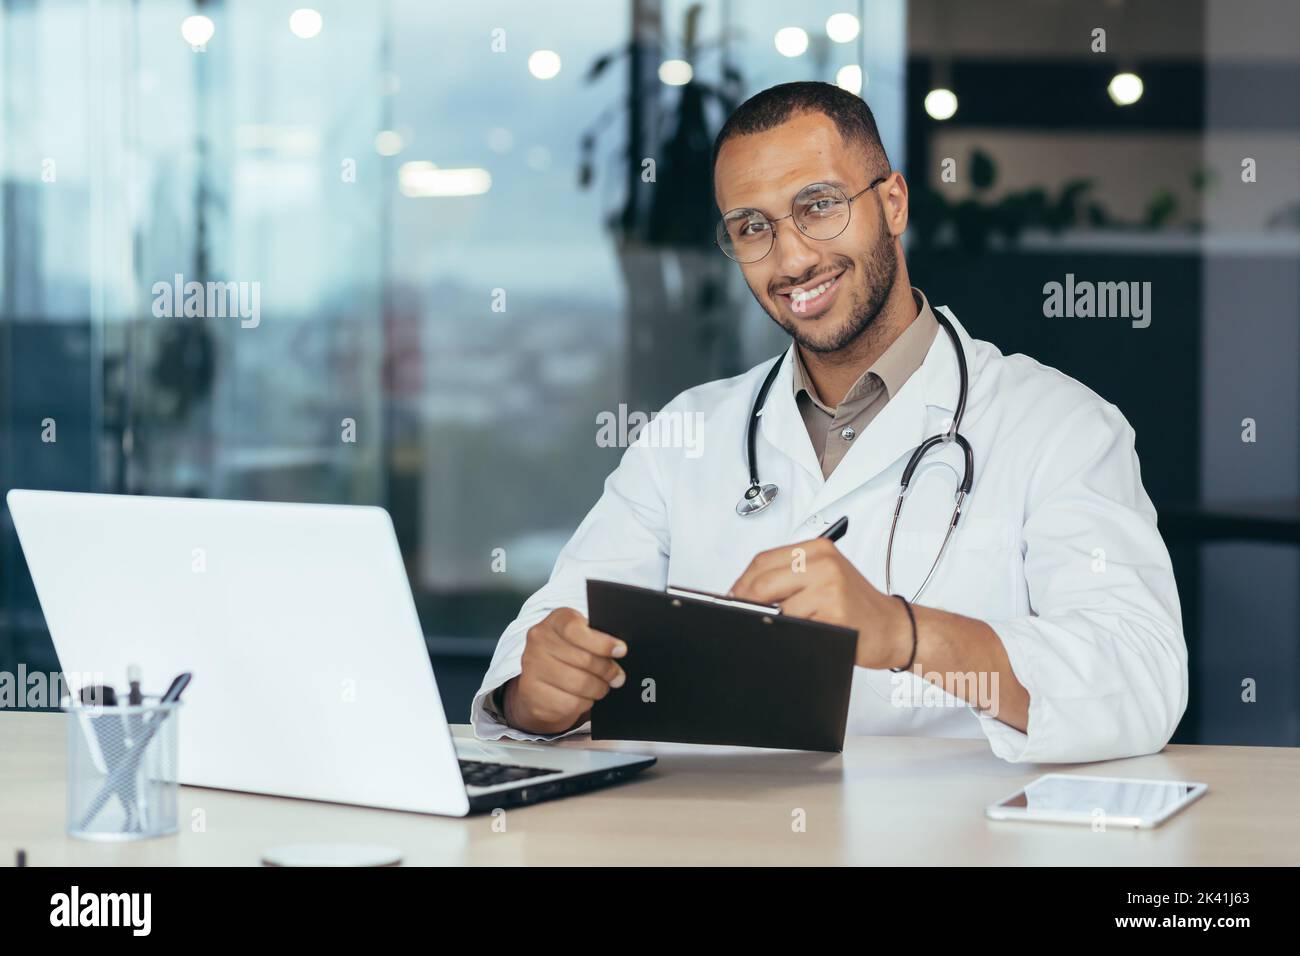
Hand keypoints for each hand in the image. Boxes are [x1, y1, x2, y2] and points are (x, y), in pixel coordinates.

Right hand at [502, 607, 626, 734]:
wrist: (540, 682)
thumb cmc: (568, 656)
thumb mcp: (582, 639)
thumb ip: (598, 640)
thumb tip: (618, 650)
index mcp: (555, 621)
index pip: (576, 630)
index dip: (602, 642)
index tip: (620, 650)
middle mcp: (538, 641)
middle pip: (584, 659)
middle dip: (607, 670)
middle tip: (617, 676)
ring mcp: (532, 668)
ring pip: (580, 684)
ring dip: (598, 689)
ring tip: (600, 687)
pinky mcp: (532, 694)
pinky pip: (570, 703)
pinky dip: (584, 703)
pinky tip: (583, 697)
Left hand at [729, 538, 911, 669]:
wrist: (893, 627)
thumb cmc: (855, 605)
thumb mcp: (823, 578)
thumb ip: (788, 578)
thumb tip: (742, 593)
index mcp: (818, 548)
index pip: (762, 561)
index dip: (741, 583)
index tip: (732, 598)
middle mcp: (824, 562)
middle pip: (763, 582)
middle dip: (745, 603)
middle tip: (742, 616)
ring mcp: (830, 586)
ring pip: (776, 608)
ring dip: (773, 622)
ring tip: (787, 625)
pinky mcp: (834, 613)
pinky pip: (794, 626)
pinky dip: (791, 633)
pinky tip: (804, 632)